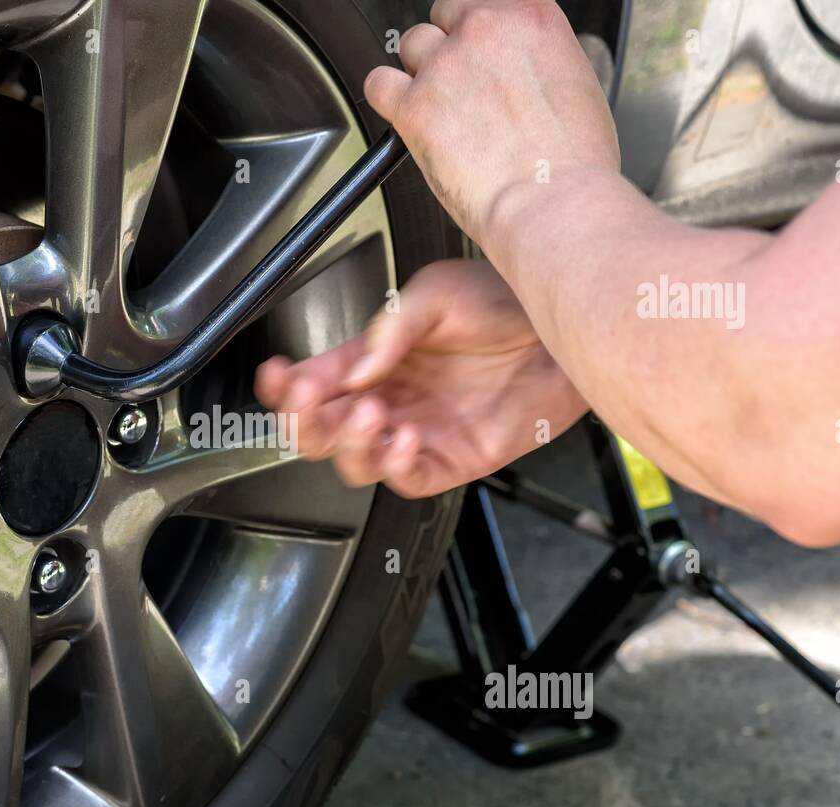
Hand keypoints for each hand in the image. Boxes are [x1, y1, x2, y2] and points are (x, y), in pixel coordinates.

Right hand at [255, 259, 586, 496]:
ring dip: (350, 444)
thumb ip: (391, 328)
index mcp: (375, 359)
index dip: (287, 386)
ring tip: (368, 415)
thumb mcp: (437, 294)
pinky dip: (396, 466)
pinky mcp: (453, 458)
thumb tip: (355, 368)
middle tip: (309, 404)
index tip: (277, 379)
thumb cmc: (506, 300)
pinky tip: (404, 436)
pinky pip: (408, 479)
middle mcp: (391, 398)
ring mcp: (419, 431)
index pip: (315, 381)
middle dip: (306, 424)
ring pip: (358, 462)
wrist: (562, 325)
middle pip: (324, 431)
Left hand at [366, 0, 619, 247]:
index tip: (482, 49)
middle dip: (449, 45)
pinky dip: (387, 97)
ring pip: (412, 45)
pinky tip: (403, 114)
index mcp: (530, 14)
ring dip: (420, 72)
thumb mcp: (575, 80)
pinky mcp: (414, 105)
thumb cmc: (572, 160)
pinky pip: (379, 83)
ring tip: (440, 108)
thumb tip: (518, 70)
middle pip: (445, 14)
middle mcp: (484, 28)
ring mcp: (445, 65)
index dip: (480, 28)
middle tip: (462, 84)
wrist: (553, 201)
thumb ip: (535, 59)